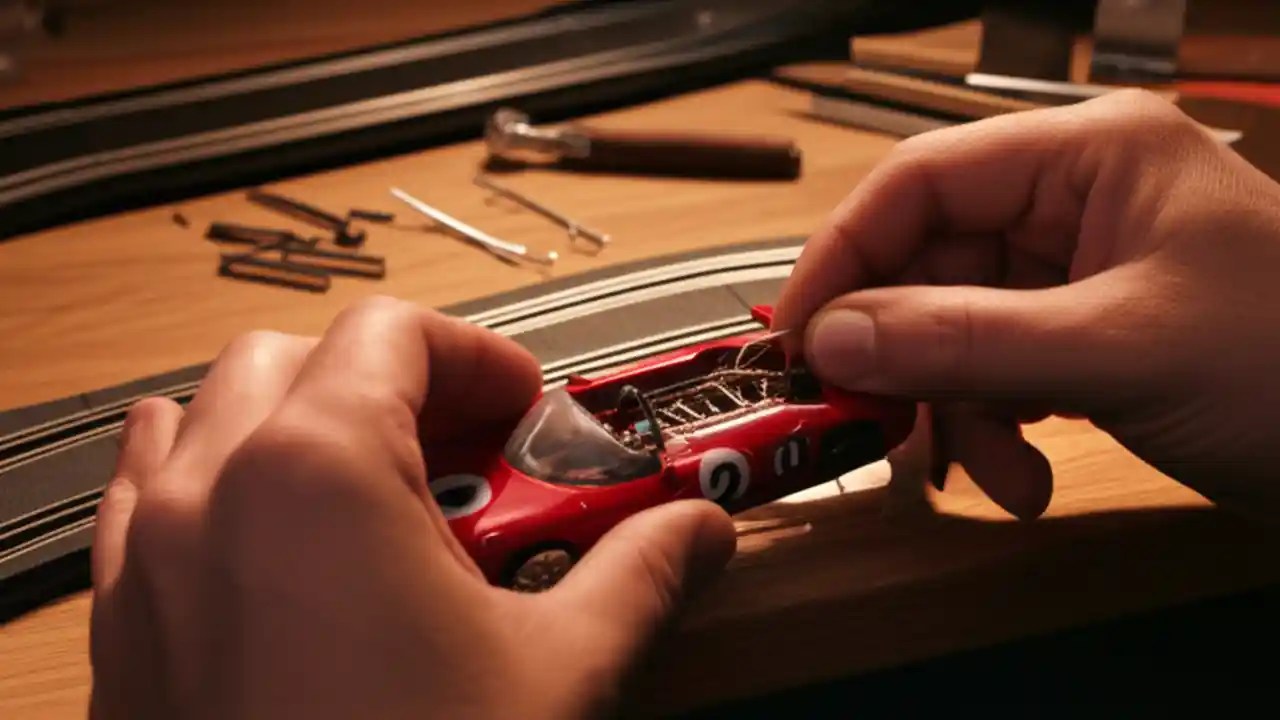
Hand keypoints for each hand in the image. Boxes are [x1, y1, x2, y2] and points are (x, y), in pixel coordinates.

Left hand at [89, 297, 735, 719]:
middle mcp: (208, 496)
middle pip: (300, 357)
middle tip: (471, 456)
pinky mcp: (122, 629)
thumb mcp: (558, 674)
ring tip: (376, 495)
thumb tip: (696, 535)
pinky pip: (145, 499)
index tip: (527, 410)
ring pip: (203, 413)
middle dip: (395, 383)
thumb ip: (639, 574)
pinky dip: (215, 487)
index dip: (479, 358)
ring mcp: (147, 561)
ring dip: (294, 422)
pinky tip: (291, 560)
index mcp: (316, 472)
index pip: (396, 333)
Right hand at [774, 90, 1279, 520]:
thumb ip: (963, 339)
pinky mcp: (1087, 336)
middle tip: (872, 419)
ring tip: (987, 472)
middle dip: (906, 355)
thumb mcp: (1117, 349)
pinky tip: (1023, 478)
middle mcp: (1076, 203)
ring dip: (957, 410)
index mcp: (1088, 157)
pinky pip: (998, 372)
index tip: (797, 332)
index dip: (846, 255)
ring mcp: (1080, 273)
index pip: (922, 182)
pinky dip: (995, 430)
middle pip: (930, 265)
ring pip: (957, 330)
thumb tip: (834, 336)